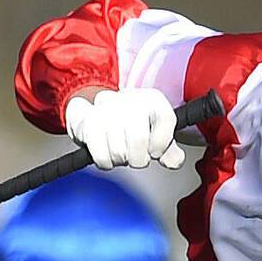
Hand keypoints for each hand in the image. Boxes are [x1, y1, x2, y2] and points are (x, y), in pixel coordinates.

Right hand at [64, 87, 184, 170]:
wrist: (98, 115)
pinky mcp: (88, 122)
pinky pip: (101, 157)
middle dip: (138, 158)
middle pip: (138, 141)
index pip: (167, 121)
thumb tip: (173, 161)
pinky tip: (107, 152)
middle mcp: (130, 99)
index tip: (153, 149)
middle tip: (135, 155)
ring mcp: (107, 108)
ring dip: (121, 160)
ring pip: (119, 152)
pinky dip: (105, 162)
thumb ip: (170, 152)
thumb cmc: (134, 128)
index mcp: (153, 99)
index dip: (160, 146)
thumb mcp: (157, 136)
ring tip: (120, 150)